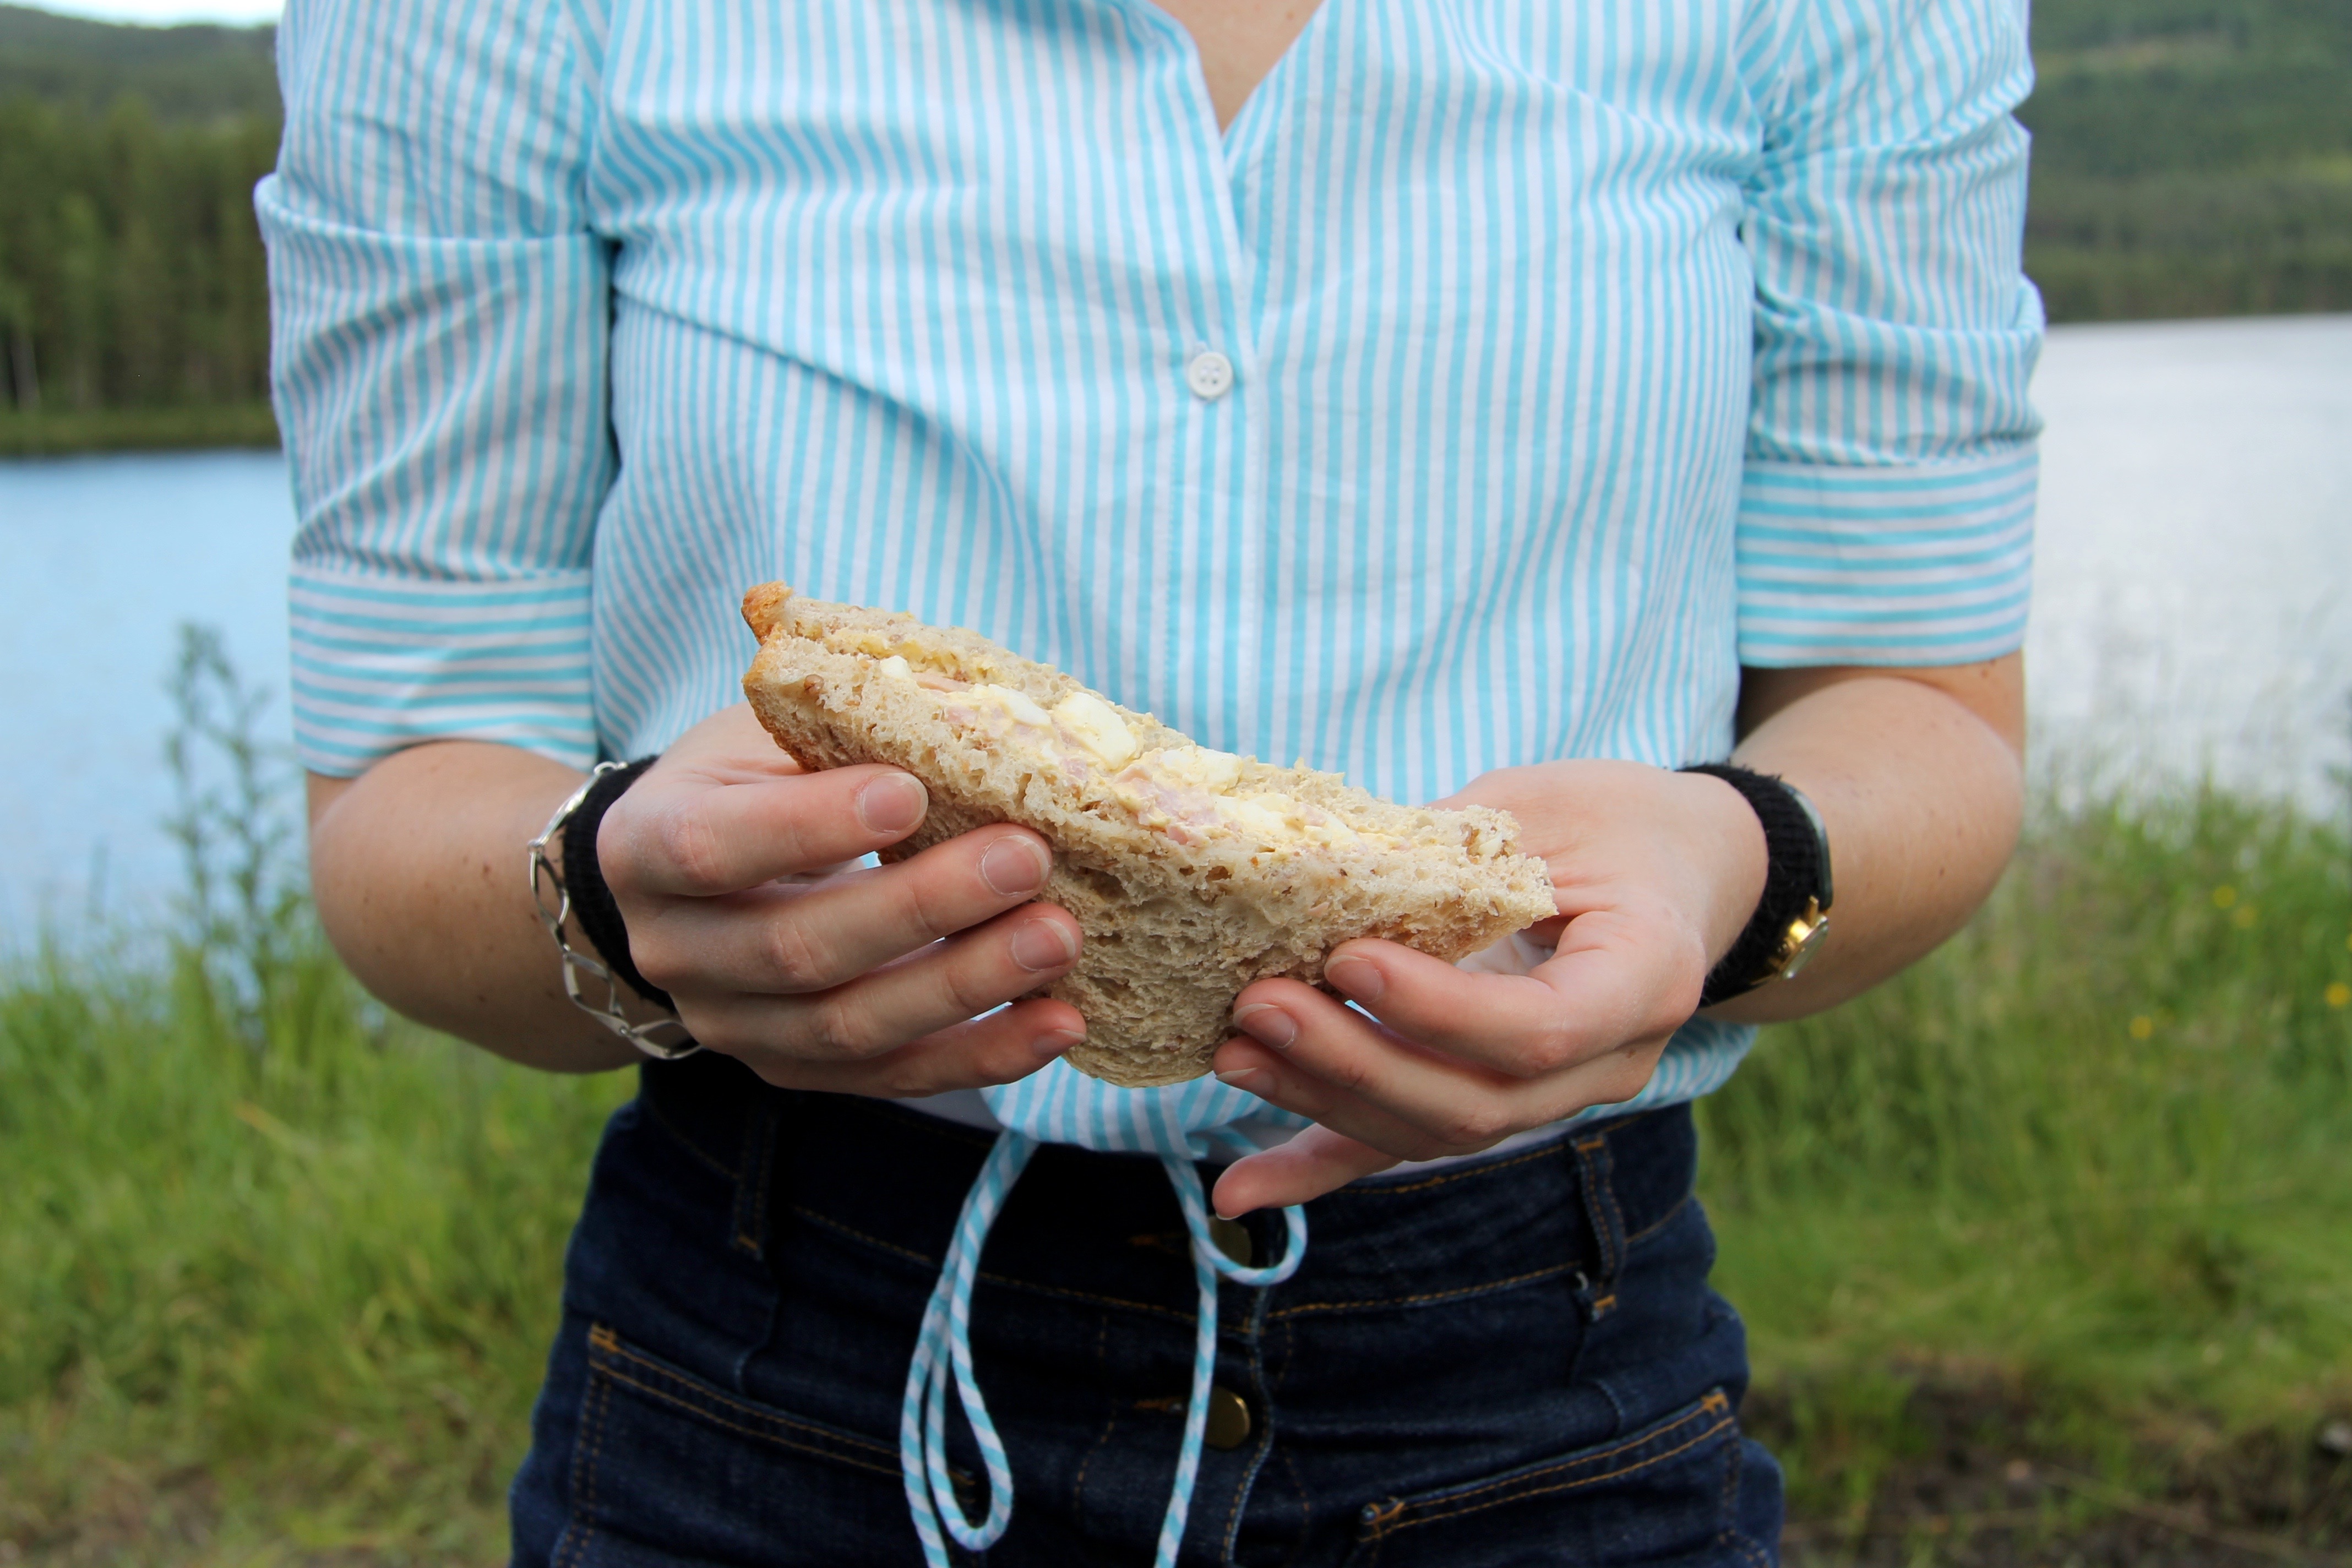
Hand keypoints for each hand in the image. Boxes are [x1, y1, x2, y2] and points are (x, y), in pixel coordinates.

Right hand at [597, 704, 1086, 1095]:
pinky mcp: (797, 1071)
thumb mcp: (763, 735)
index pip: (715, 848)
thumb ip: (838, 734)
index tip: (909, 791)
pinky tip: (1059, 1022)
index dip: (810, 825)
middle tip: (1027, 860)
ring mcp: (735, 1027)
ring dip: (965, 985)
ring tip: (1057, 938)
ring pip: (851, 1026)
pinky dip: (984, 1055)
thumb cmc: (747, 780)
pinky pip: (894, 1076)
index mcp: (646, 846)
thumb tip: (981, 725)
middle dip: (922, 908)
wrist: (686, 878)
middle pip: (799, 949)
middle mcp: (677, 951)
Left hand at [1207, 761, 1765, 1215]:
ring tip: (1233, 1052)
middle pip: (1477, 1102)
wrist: (1678, 868)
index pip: (1540, 1028)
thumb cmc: (1613, 819)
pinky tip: (1241, 1191)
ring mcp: (1558, 1097)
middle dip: (1356, 1060)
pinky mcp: (1499, 1103)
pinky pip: (1407, 1146)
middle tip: (1259, 1004)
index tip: (1346, 957)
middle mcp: (1611, 1062)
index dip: (1438, 1009)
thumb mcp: (1544, 807)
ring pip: (1434, 1133)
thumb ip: (1451, 851)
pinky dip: (1320, 1166)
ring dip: (1324, 1101)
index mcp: (1647, 975)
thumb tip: (1316, 872)